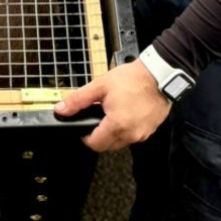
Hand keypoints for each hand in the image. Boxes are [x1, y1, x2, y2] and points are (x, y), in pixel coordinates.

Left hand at [55, 60, 170, 152]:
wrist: (158, 75)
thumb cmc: (133, 79)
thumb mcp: (100, 85)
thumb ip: (78, 100)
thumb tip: (62, 109)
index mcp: (117, 124)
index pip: (95, 144)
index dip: (85, 137)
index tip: (84, 128)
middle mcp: (131, 134)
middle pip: (107, 146)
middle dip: (99, 135)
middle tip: (97, 117)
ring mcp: (142, 134)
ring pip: (121, 142)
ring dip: (113, 133)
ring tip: (112, 113)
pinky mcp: (150, 130)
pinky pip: (133, 136)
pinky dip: (126, 129)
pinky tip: (125, 113)